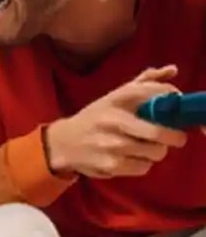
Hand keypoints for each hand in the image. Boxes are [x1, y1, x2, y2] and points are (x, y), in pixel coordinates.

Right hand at [45, 65, 187, 178]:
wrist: (62, 143)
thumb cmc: (95, 118)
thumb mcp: (113, 97)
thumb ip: (143, 82)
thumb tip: (172, 69)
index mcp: (115, 99)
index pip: (152, 92)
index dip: (171, 98)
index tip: (174, 105)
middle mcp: (113, 120)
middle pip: (159, 133)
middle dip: (172, 137)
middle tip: (173, 138)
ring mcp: (111, 144)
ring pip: (155, 152)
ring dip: (155, 151)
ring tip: (145, 147)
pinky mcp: (110, 164)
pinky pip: (143, 167)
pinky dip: (142, 164)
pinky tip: (131, 157)